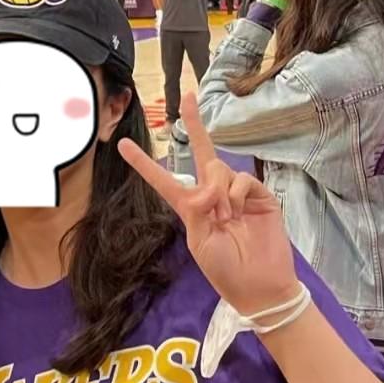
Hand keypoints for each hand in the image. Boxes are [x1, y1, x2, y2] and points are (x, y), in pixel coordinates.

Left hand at [118, 92, 299, 318]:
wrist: (260, 287)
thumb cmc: (226, 270)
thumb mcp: (200, 241)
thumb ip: (197, 210)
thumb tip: (209, 188)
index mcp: (191, 207)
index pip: (164, 180)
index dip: (144, 163)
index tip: (122, 144)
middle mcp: (213, 195)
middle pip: (202, 153)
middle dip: (195, 122)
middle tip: (188, 95)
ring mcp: (237, 194)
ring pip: (219, 168)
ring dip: (218, 190)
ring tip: (224, 217)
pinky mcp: (259, 195)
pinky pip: (242, 179)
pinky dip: (236, 193)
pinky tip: (238, 212)